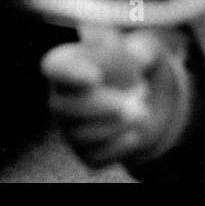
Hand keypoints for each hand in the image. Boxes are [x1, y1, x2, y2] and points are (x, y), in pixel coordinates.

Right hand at [41, 27, 192, 168]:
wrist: (149, 103)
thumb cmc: (137, 66)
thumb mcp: (146, 50)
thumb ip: (142, 48)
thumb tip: (137, 58)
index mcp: (68, 63)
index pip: (55, 68)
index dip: (70, 74)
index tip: (95, 76)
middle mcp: (61, 97)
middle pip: (62, 106)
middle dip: (98, 105)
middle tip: (135, 100)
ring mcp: (71, 128)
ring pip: (79, 134)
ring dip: (114, 125)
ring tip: (142, 111)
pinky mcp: (87, 153)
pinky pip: (94, 156)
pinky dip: (116, 146)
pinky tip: (134, 135)